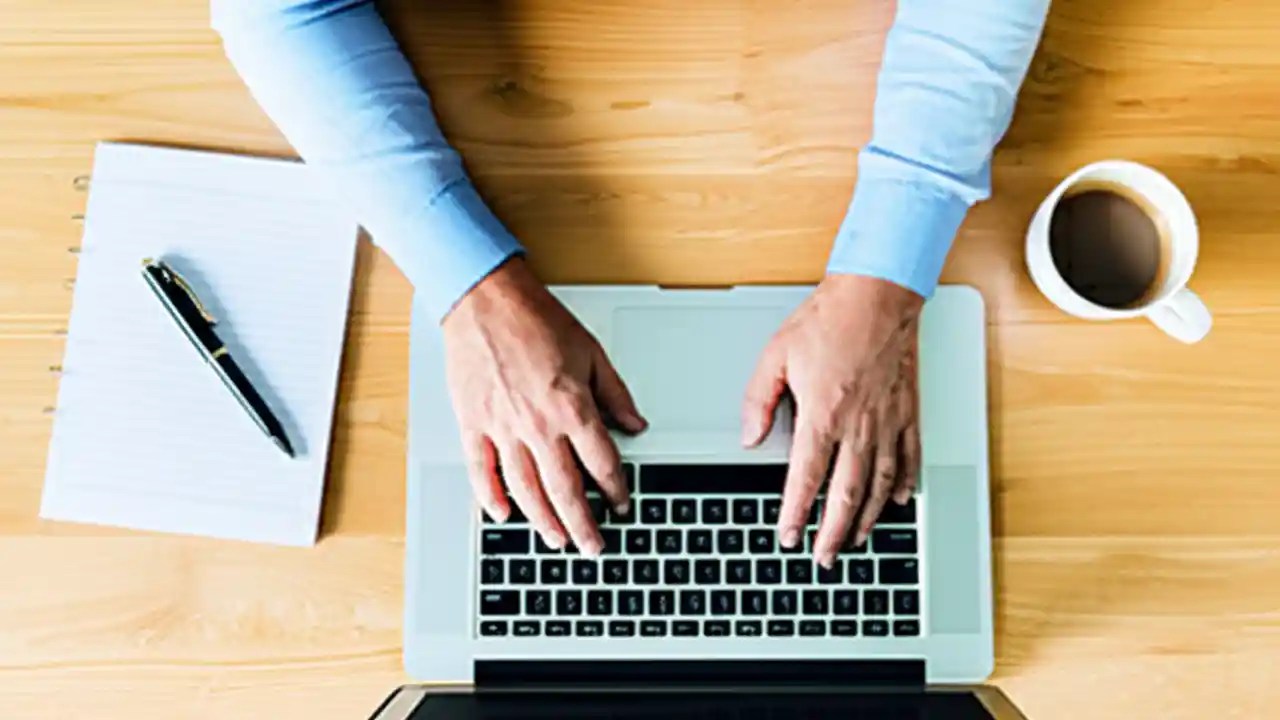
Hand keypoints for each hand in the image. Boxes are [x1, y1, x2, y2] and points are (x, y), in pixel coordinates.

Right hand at [442, 258, 646, 555]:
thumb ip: (615, 394)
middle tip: (593, 547)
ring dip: (544, 521)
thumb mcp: (592, 352)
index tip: (621, 504)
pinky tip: (503, 515)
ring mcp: (503, 427)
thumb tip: (635, 423)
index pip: (602, 463)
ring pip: (526, 489)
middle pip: (566, 489)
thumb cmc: (536, 320)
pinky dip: (491, 497)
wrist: (485, 300)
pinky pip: (483, 470)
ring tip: (557, 541)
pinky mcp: (473, 423)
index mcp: (572, 407)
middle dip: (584, 524)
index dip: (616, 490)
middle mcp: (539, 425)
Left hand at [742, 274, 922, 567]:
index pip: (805, 478)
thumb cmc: (829, 320)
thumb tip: (748, 438)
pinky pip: (908, 457)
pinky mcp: (907, 411)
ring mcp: (887, 421)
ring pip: (878, 484)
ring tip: (855, 539)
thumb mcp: (775, 355)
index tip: (788, 534)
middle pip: (845, 494)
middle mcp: (858, 426)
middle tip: (825, 557)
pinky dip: (903, 484)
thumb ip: (758, 401)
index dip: (795, 512)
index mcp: (823, 415)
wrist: (878, 294)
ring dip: (866, 517)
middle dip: (833, 532)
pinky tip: (897, 502)